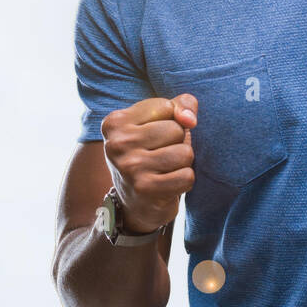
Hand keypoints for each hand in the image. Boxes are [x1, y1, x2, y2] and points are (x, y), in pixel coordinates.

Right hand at [100, 94, 197, 231]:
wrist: (135, 202)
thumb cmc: (151, 152)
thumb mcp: (159, 121)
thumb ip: (181, 104)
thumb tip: (190, 119)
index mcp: (116, 121)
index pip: (167, 106)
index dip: (171, 121)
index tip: (154, 136)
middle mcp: (117, 143)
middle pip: (176, 129)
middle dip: (177, 142)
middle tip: (159, 155)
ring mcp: (130, 167)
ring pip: (185, 153)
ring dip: (183, 162)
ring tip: (165, 169)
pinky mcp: (145, 189)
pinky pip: (187, 176)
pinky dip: (185, 181)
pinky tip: (169, 184)